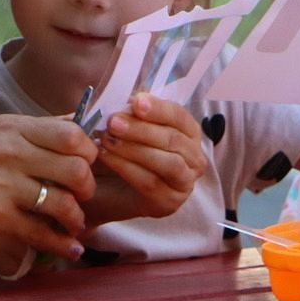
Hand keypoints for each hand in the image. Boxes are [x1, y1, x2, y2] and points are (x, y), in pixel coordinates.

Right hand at [0, 114, 97, 259]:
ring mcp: (2, 185)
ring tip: (74, 224)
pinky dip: (60, 244)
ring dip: (76, 218)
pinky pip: (40, 233)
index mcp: (11, 127)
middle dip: (87, 187)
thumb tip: (76, 123)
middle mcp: (9, 152)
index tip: (88, 165)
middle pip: (75, 169)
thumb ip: (33, 129)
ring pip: (62, 203)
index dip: (89, 153)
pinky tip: (69, 248)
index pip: (72, 135)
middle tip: (83, 196)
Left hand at [89, 93, 207, 222]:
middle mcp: (195, 158)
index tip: (135, 101)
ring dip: (135, 149)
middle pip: (174, 140)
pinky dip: (127, 168)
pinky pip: (151, 183)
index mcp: (188, 132)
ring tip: (106, 139)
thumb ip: (131, 111)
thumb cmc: (120, 151)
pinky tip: (106, 157)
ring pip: (168, 163)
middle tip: (112, 122)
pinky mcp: (169, 203)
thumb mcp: (125, 126)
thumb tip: (130, 97)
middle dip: (141, 129)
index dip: (159, 108)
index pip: (179, 116)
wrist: (104, 189)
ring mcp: (185, 183)